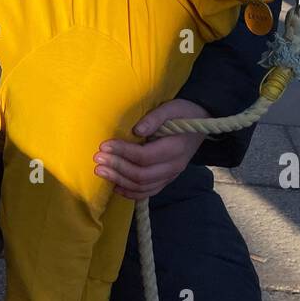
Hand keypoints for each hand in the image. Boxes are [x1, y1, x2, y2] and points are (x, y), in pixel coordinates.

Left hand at [93, 99, 208, 200]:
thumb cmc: (184, 113)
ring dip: (120, 181)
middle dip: (117, 168)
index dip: (123, 152)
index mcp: (175, 148)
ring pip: (143, 187)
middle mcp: (174, 166)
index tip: (104, 145)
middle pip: (142, 175)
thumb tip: (136, 130)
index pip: (145, 156)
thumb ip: (154, 118)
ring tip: (100, 171)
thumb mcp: (171, 108)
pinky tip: (116, 186)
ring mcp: (171, 175)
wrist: (202, 125)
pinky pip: (149, 191)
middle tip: (97, 159)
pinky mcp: (167, 179)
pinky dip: (131, 192)